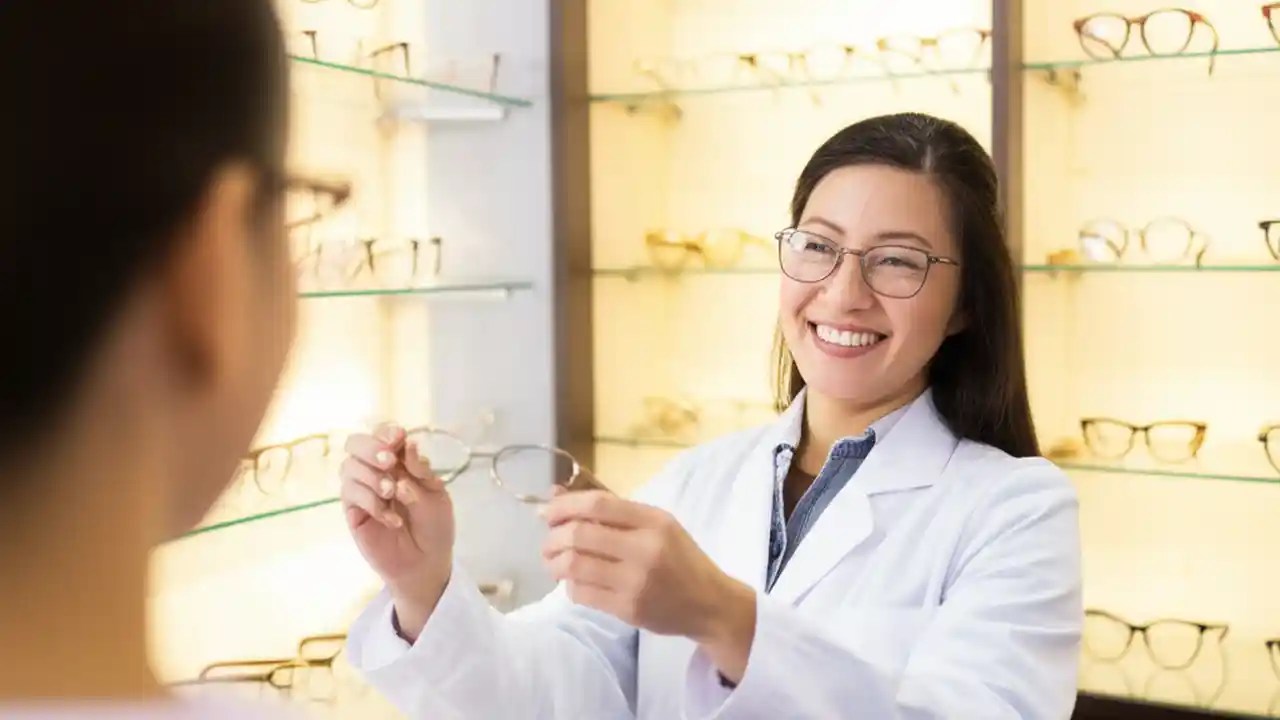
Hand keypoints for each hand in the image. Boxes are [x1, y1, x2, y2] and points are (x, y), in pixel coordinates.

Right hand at [341, 424, 454, 639]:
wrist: (427, 562)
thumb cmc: (434, 526)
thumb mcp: (437, 494)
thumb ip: (421, 470)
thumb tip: (408, 443)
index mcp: (399, 461)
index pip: (381, 433)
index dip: (385, 431)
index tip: (398, 438)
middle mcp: (376, 471)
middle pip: (355, 443)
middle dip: (370, 447)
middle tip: (389, 462)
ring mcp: (362, 491)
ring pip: (349, 467)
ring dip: (372, 476)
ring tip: (393, 493)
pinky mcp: (354, 513)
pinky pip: (350, 495)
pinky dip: (372, 503)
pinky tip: (392, 520)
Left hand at [540, 491, 756, 680]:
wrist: (709, 604)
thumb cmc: (680, 558)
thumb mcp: (656, 525)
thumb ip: (611, 511)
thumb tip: (555, 493)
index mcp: (654, 520)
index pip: (597, 505)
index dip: (564, 506)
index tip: (547, 511)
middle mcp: (645, 548)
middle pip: (580, 535)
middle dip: (553, 537)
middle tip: (548, 542)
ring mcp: (636, 581)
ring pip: (575, 566)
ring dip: (555, 563)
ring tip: (554, 562)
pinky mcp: (628, 609)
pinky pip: (582, 593)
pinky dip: (570, 585)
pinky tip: (574, 582)